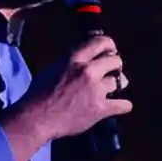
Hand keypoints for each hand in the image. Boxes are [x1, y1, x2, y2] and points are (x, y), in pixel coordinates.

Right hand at [5, 35, 131, 141]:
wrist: (38, 118)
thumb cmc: (39, 93)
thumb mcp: (52, 68)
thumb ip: (71, 61)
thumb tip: (84, 57)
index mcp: (75, 58)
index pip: (102, 42)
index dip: (109, 46)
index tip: (110, 51)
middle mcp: (88, 71)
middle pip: (116, 60)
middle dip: (115, 66)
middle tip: (111, 72)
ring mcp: (96, 90)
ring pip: (121, 81)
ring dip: (118, 85)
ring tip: (111, 89)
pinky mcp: (100, 109)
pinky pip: (124, 105)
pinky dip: (122, 106)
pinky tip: (118, 106)